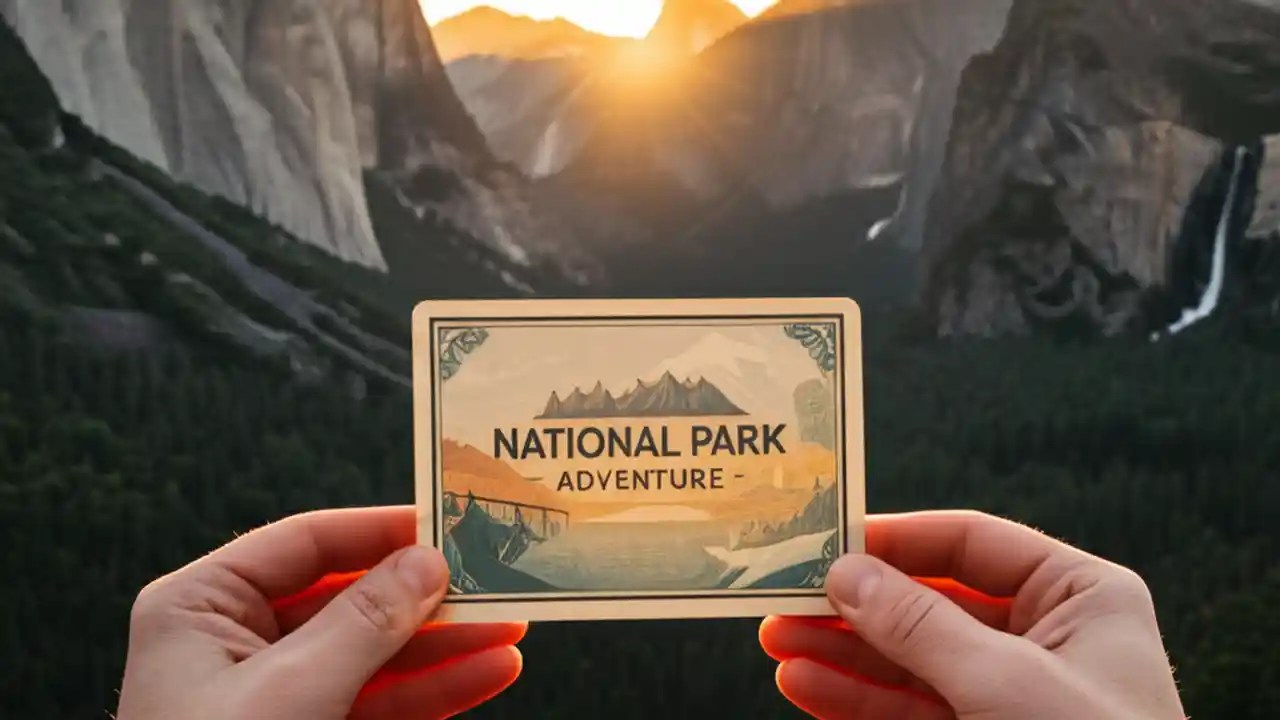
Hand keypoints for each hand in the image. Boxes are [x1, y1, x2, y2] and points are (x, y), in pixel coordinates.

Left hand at [117, 506, 524, 719]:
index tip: (448, 526)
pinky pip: (380, 703)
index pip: (306, 543)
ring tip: (511, 637)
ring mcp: (276, 695)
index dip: (381, 531)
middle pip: (351, 599)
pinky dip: (433, 692)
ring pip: (375, 656)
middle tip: (495, 584)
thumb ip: (365, 622)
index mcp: (203, 607)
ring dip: (445, 649)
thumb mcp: (293, 690)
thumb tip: (428, 561)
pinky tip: (486, 675)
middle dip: (427, 599)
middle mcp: (238, 642)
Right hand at [760, 511, 1184, 718]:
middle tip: (785, 598)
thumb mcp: (1004, 681)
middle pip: (930, 603)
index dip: (897, 540)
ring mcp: (1012, 697)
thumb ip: (919, 625)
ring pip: (911, 662)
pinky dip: (857, 701)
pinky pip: (909, 710)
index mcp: (1080, 597)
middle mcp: (1045, 640)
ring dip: (843, 655)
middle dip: (856, 606)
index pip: (972, 543)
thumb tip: (845, 573)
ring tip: (779, 645)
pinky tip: (805, 687)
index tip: (828, 542)